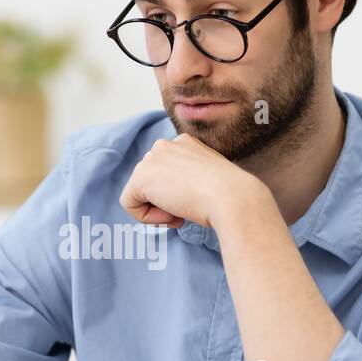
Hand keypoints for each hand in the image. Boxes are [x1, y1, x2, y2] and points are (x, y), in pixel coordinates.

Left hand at [119, 133, 264, 229]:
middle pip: (151, 182)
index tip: (195, 201)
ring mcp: (151, 159)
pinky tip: (171, 216)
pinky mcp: (141, 178)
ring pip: (139, 193)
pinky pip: (130, 204)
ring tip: (181, 212)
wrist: (231, 198)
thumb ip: (189, 180)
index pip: (166, 171)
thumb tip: (173, 197)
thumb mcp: (209, 180)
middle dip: (165, 201)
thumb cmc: (228, 195)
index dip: (177, 193)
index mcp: (184, 143)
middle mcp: (165, 145)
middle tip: (187, 209)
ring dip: (158, 210)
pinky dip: (146, 217)